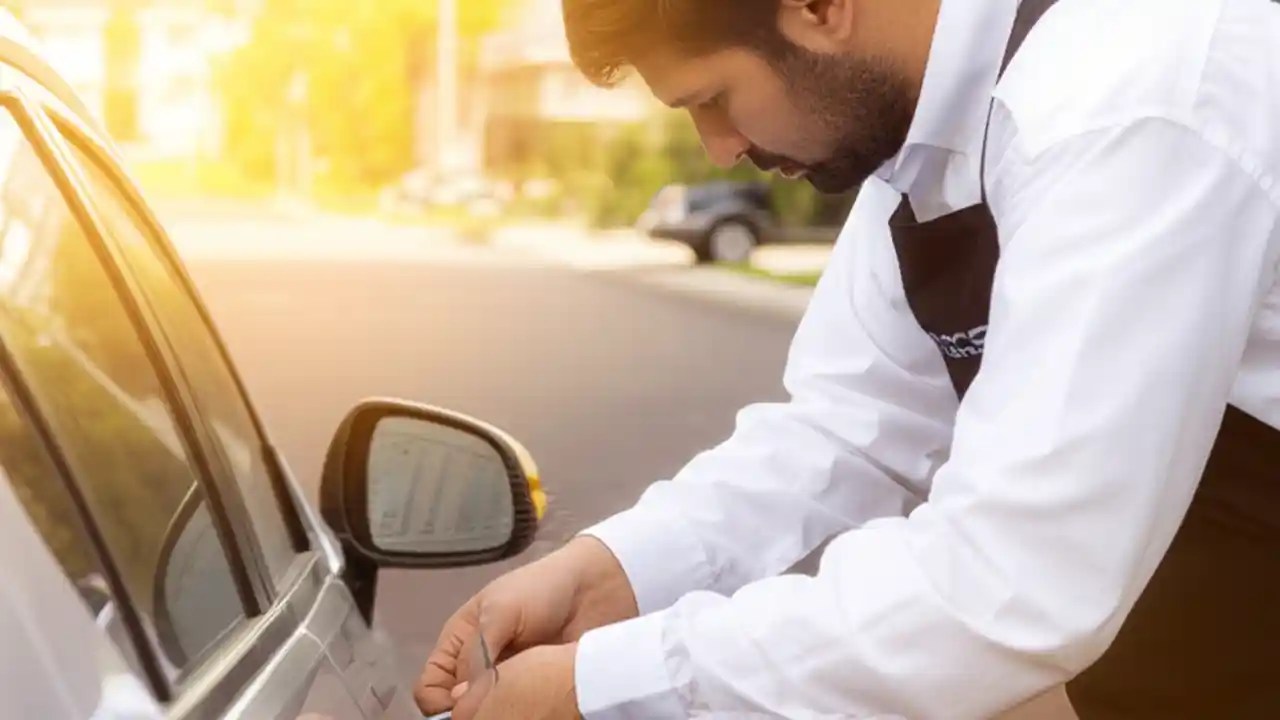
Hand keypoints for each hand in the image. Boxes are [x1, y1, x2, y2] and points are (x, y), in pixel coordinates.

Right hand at [416, 537, 637, 713]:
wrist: (594, 589)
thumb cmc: (541, 589)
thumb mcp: (500, 611)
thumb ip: (476, 654)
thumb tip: (457, 701)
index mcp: (458, 645)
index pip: (430, 688)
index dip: (438, 705)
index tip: (462, 710)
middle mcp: (478, 668)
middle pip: (457, 708)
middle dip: (470, 714)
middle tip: (498, 709)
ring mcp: (507, 682)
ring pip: (490, 714)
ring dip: (500, 715)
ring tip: (523, 704)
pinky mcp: (535, 692)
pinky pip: (521, 714)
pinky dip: (524, 715)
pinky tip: (538, 706)